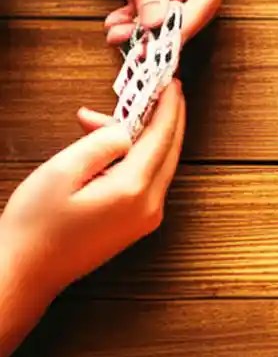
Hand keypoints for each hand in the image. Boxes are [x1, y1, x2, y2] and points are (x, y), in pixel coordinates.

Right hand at [0, 83, 184, 306]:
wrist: (25, 273)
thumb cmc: (35, 225)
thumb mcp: (62, 172)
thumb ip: (100, 145)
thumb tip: (126, 131)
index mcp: (134, 191)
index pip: (162, 138)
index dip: (168, 107)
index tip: (172, 83)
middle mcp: (150, 207)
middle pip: (169, 151)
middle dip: (165, 118)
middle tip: (161, 90)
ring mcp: (145, 219)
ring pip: (158, 165)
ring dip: (143, 138)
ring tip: (103, 120)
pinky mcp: (135, 224)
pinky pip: (147, 180)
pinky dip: (136, 158)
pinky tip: (109, 147)